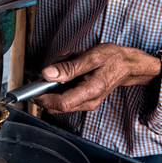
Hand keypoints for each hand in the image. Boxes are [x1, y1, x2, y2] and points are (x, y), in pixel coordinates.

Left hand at [37, 44, 161, 113]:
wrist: (127, 65)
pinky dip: (62, 85)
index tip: (34, 89)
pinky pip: (65, 97)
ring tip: (66, 64)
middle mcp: (88, 102)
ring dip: (56, 86)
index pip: (62, 104)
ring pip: (60, 101)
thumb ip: (68, 67)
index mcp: (91, 91)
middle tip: (53, 68)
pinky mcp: (84, 101)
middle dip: (49, 89)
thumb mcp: (91, 57)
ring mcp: (86, 103)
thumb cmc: (112, 59)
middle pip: (58, 106)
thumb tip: (47, 74)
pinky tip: (70, 70)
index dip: (44, 98)